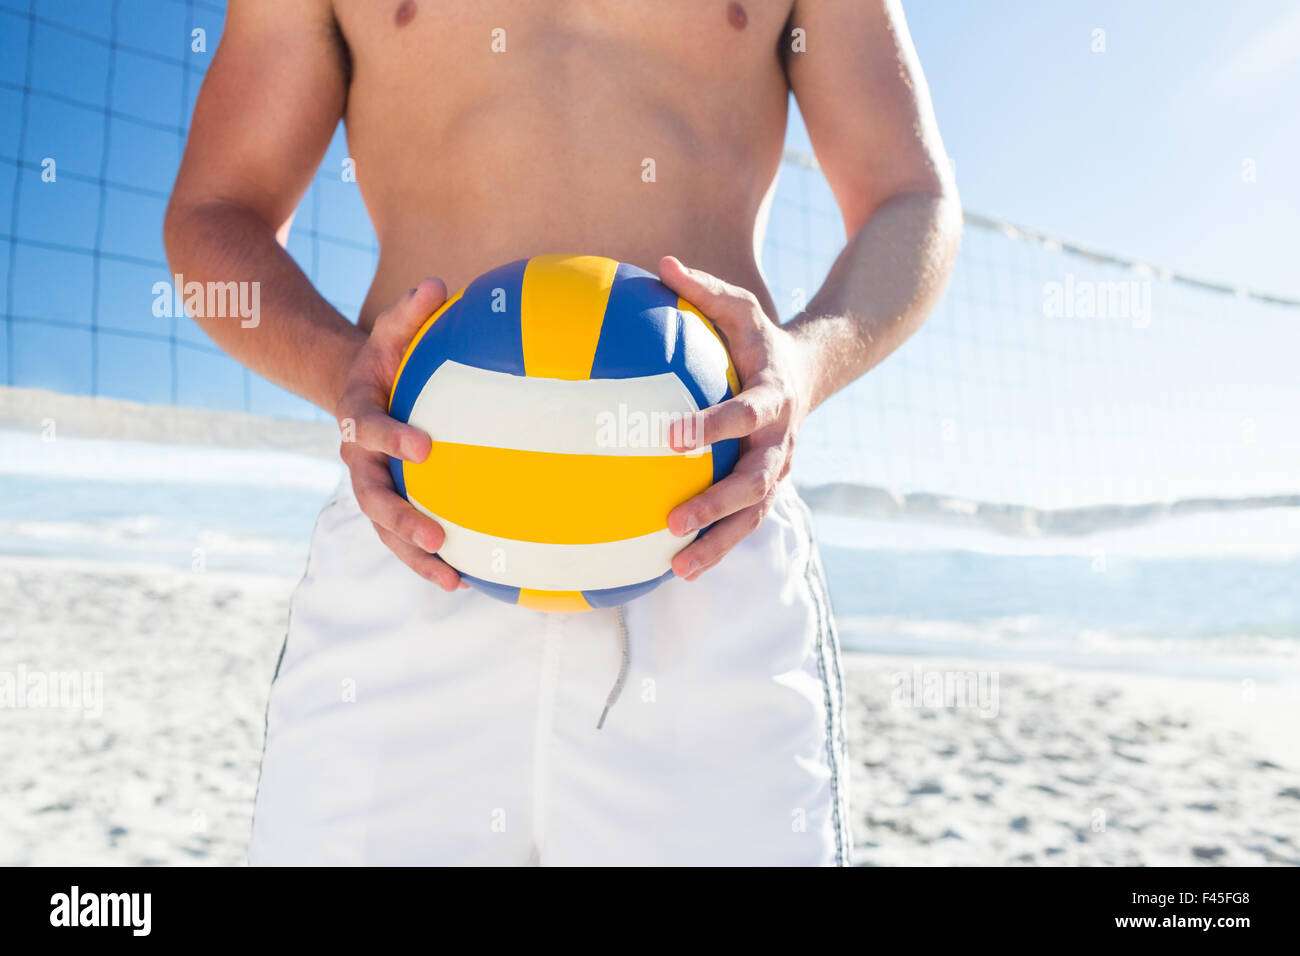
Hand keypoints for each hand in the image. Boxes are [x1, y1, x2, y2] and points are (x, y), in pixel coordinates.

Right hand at [335, 278, 463, 590]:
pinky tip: (471, 578)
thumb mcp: (391, 331)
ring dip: (416, 558)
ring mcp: (373, 487)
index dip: (391, 439)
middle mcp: (358, 460)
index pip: (368, 430)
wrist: (357, 391)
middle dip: (402, 521)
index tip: (425, 447)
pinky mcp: (391, 504)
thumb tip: (437, 284)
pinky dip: (432, 559)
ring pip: (386, 530)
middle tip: (437, 537)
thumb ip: (410, 312)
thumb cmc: (385, 358)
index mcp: (356, 416)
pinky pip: (407, 537)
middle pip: (372, 498)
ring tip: (454, 580)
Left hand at [658, 256, 810, 580]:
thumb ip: (703, 290)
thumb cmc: (759, 339)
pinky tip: (676, 569)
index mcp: (772, 397)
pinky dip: (716, 547)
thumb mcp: (739, 308)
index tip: (672, 437)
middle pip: (754, 482)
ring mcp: (778, 471)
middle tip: (673, 521)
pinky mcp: (768, 490)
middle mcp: (781, 442)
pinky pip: (744, 524)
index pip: (744, 414)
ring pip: (752, 516)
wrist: (809, 373)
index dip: (713, 426)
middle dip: (716, 505)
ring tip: (678, 570)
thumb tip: (661, 263)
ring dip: (718, 544)